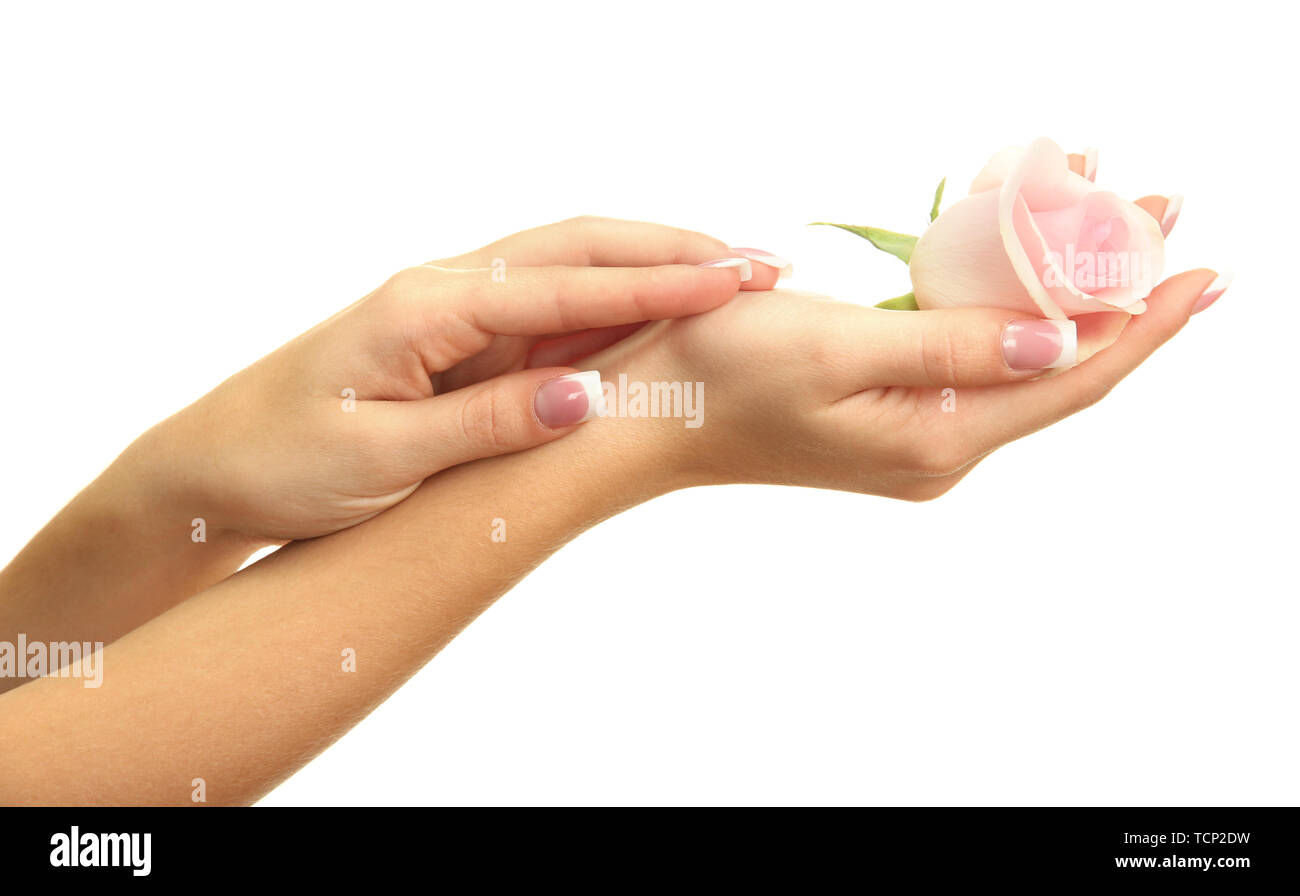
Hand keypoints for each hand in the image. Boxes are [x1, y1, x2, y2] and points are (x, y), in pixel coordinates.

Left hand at [130, 217, 785, 540]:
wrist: (212, 467)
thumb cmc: (280, 461)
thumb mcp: (380, 455)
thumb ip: (487, 421)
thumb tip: (586, 393)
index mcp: (427, 309)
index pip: (566, 285)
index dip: (659, 282)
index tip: (738, 280)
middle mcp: (447, 291)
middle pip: (580, 248)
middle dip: (676, 252)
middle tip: (766, 266)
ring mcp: (456, 311)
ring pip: (573, 270)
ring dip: (653, 268)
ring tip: (735, 281)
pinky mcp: (461, 339)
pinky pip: (552, 311)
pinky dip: (616, 304)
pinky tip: (662, 316)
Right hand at [576, 268, 1224, 500]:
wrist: (649, 416)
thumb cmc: (722, 376)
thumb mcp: (839, 349)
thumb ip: (955, 348)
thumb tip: (1063, 346)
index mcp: (936, 440)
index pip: (1072, 379)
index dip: (1143, 321)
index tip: (1201, 264)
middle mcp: (940, 451)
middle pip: (1060, 372)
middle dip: (1118, 298)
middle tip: (1157, 214)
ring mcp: (918, 440)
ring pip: (1022, 366)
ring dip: (1066, 301)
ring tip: (1104, 231)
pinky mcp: (894, 420)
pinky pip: (978, 366)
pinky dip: (1010, 315)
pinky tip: (1022, 279)